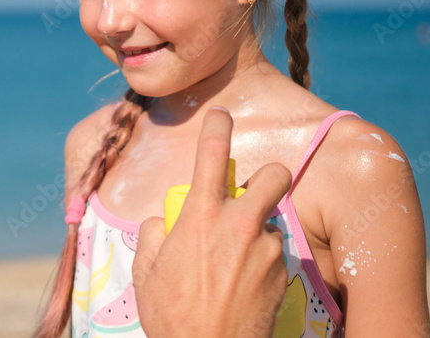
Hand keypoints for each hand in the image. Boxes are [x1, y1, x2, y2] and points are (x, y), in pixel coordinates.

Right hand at [131, 106, 291, 337]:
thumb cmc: (173, 316)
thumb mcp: (147, 271)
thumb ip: (157, 234)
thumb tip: (166, 221)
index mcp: (200, 217)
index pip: (212, 156)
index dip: (217, 128)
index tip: (221, 114)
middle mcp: (239, 225)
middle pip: (275, 175)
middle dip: (269, 176)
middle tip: (254, 192)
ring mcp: (266, 248)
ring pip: (269, 223)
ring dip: (256, 234)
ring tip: (234, 266)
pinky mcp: (282, 273)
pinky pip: (273, 255)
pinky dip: (260, 263)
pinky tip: (243, 286)